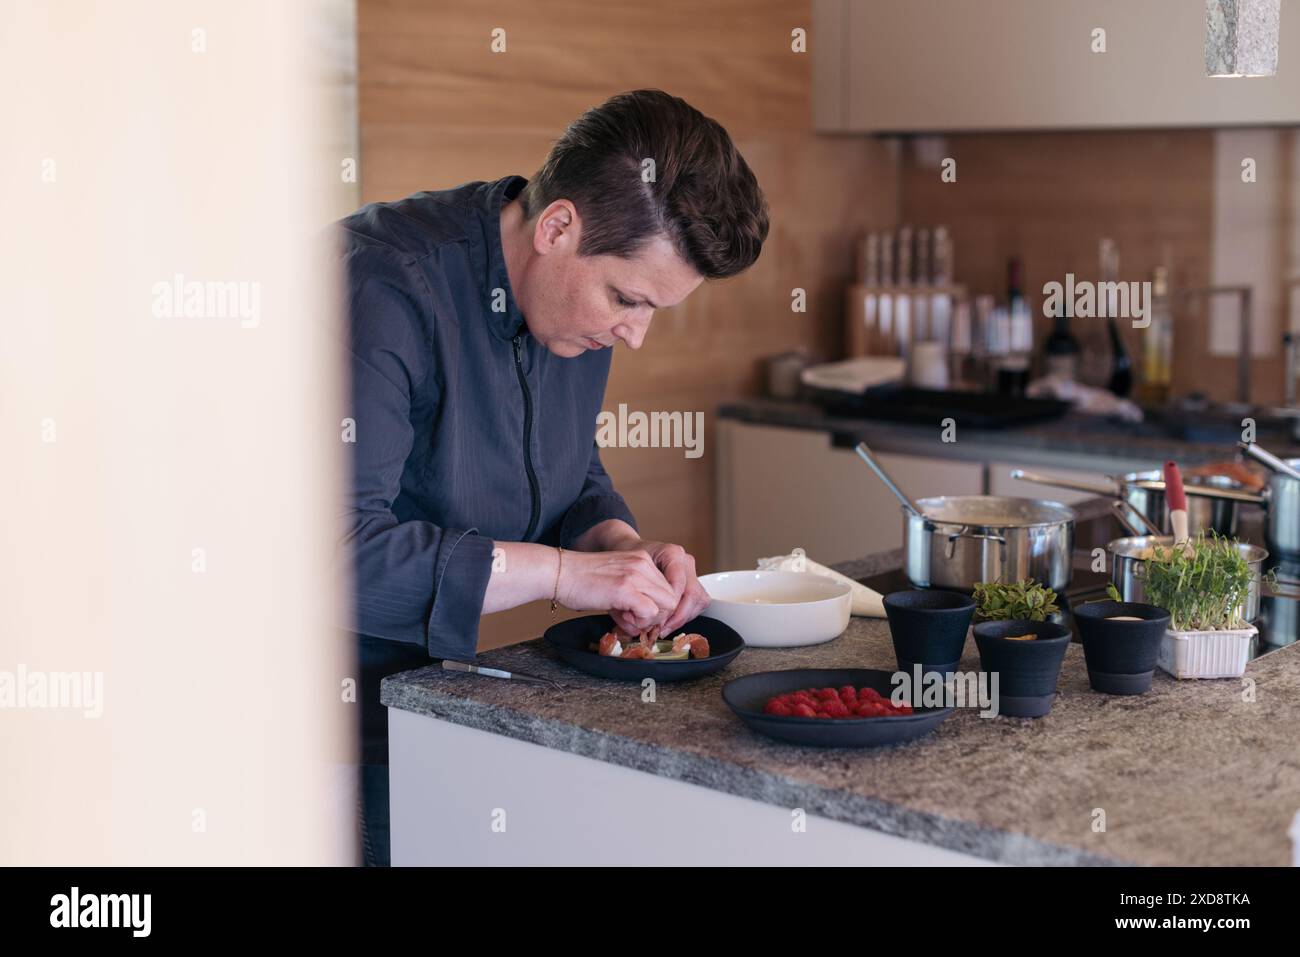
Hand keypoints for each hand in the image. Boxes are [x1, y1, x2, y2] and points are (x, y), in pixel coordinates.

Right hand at [555, 549, 677, 631]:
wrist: (558, 572)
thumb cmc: (580, 580)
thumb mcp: (615, 583)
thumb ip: (633, 599)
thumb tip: (642, 625)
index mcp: (642, 560)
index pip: (668, 589)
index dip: (657, 607)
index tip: (638, 613)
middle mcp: (643, 564)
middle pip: (671, 598)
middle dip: (656, 615)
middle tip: (634, 618)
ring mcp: (636, 575)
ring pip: (666, 606)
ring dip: (648, 619)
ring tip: (626, 616)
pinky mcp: (626, 589)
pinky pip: (650, 612)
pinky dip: (639, 621)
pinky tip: (622, 616)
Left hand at [607, 540, 710, 635]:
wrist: (630, 550)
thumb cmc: (627, 560)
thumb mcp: (625, 573)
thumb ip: (634, 595)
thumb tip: (639, 624)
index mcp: (672, 554)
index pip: (679, 586)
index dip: (670, 608)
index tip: (656, 622)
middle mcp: (685, 560)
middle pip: (694, 595)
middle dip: (678, 617)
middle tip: (660, 630)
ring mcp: (691, 570)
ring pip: (699, 600)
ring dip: (683, 618)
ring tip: (664, 628)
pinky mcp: (692, 580)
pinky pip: (697, 602)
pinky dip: (685, 615)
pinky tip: (669, 621)